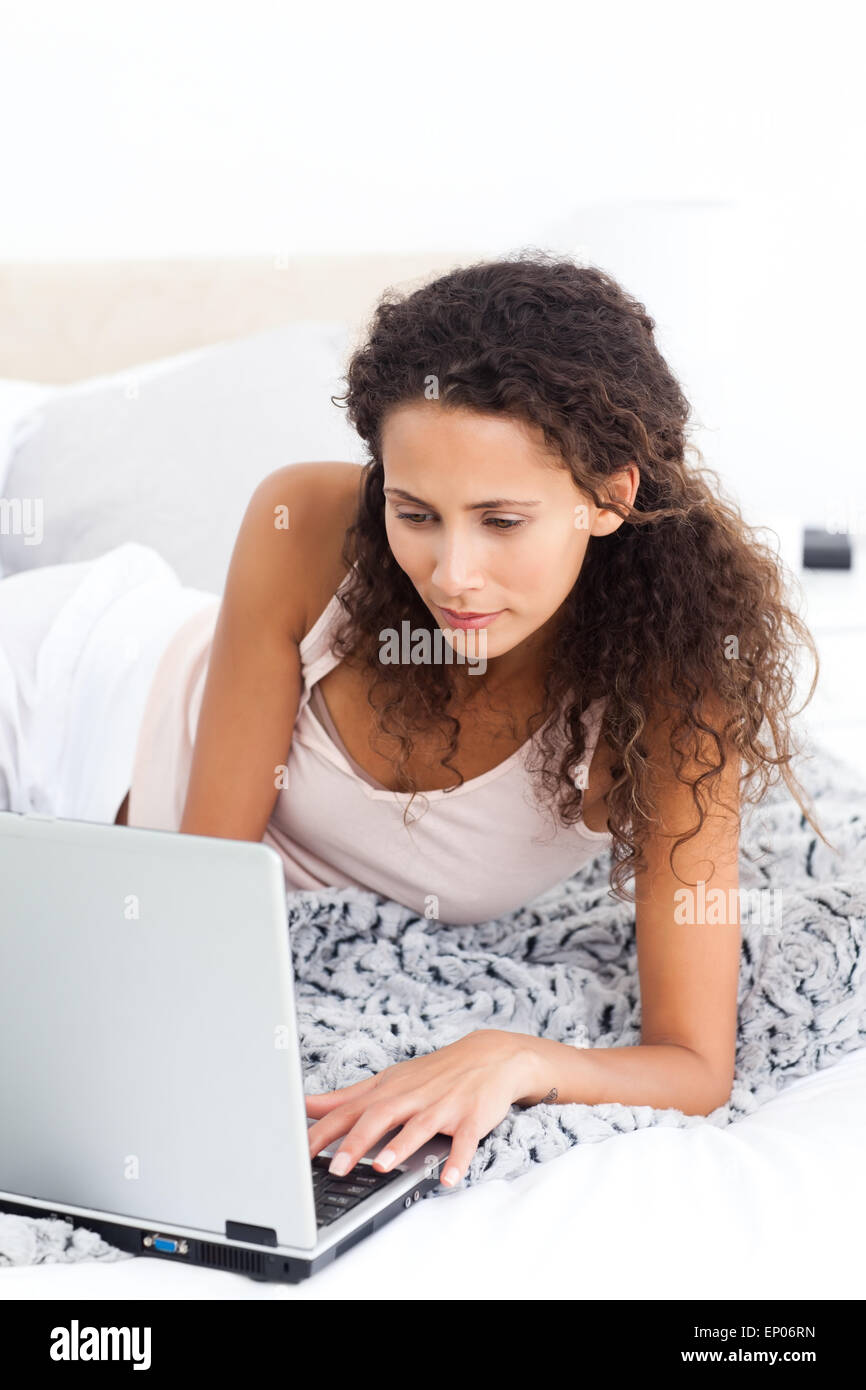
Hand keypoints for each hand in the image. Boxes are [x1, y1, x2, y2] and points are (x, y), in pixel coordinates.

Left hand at [306, 1028, 539, 1187]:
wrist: (489, 1056)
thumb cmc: (432, 1074)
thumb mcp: (387, 1081)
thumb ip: (346, 1098)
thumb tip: (305, 1105)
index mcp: (389, 1090)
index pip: (349, 1110)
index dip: (323, 1130)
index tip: (297, 1151)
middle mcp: (412, 1096)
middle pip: (379, 1116)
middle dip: (356, 1142)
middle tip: (334, 1168)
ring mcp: (443, 1107)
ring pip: (419, 1126)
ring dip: (401, 1147)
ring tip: (382, 1167)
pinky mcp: (472, 1118)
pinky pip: (464, 1141)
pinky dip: (457, 1160)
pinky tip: (448, 1178)